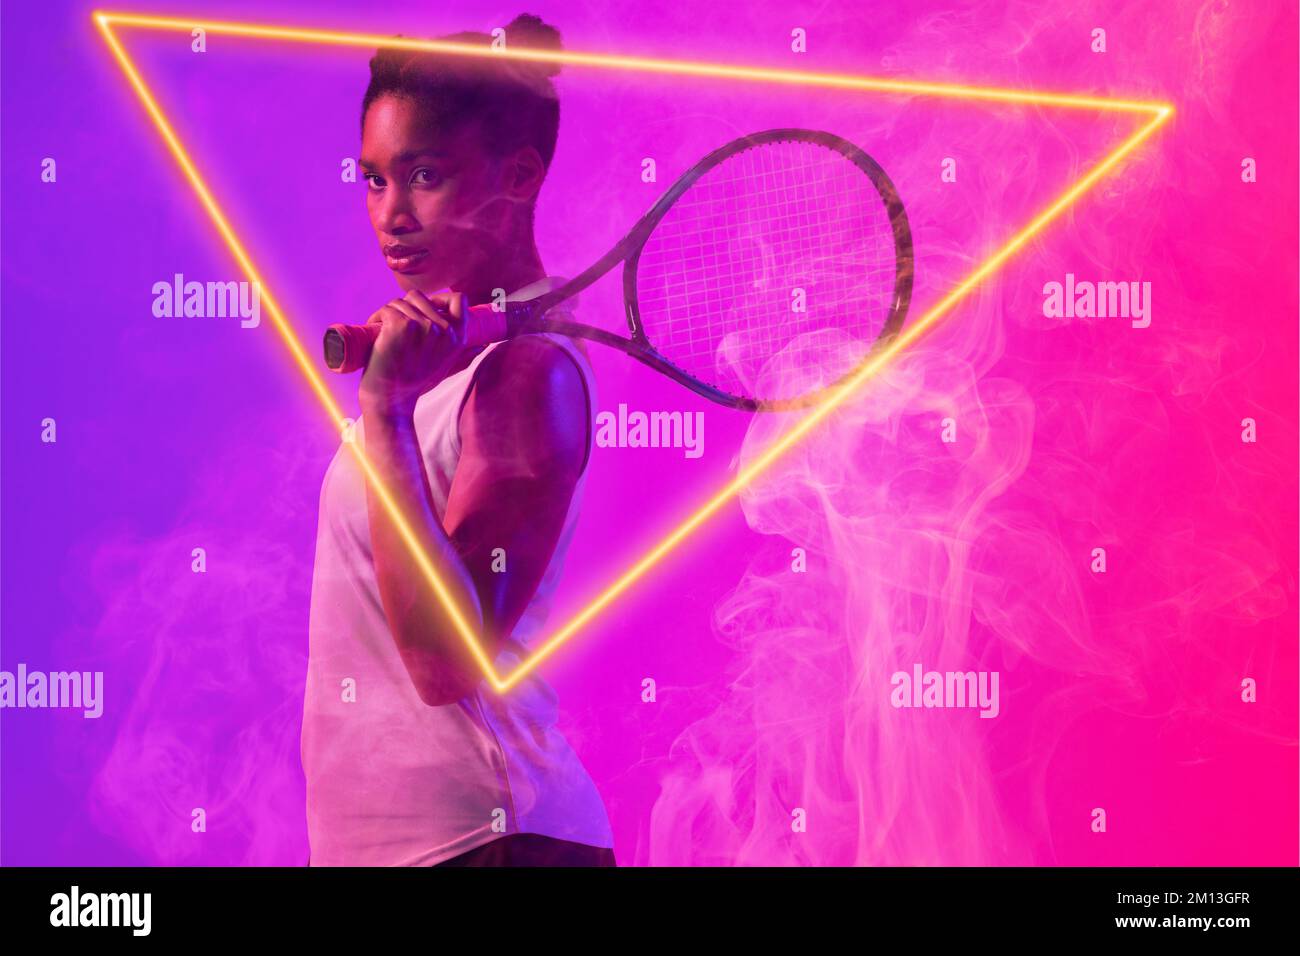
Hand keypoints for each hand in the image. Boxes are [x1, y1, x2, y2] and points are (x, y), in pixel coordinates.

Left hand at [358, 289, 468, 418]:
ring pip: (400, 302)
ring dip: (388, 313)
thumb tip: (482, 347)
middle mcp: (443, 330)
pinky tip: (376, 330)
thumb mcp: (447, 368)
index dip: (439, 299)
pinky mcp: (400, 325)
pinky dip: (376, 317)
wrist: (391, 400)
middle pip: (419, 297)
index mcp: (458, 337)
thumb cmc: (416, 384)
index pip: (458, 299)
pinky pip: (386, 308)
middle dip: (404, 308)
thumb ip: (464, 355)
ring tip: (384, 331)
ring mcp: (422, 326)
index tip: (426, 310)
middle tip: (397, 326)